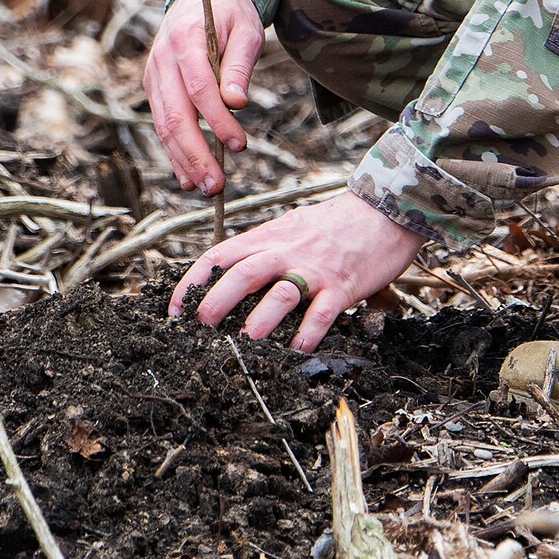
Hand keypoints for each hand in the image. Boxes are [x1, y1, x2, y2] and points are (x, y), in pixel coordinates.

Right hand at [144, 0, 264, 193]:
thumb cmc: (230, 14)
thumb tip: (237, 103)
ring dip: (183, 160)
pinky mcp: (155, 88)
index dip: (217, 120)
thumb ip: (240, 65)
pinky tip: (187, 175)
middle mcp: (162, 60)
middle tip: (217, 183)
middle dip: (196, 153)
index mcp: (185, 39)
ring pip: (164, 125)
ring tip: (205, 187)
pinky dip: (174, 152)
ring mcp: (154, 76)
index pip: (199, 88)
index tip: (239, 144)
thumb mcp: (246, 30)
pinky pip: (162, 124)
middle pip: (175, 114)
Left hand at [170, 189, 424, 350]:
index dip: (192, 283)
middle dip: (216, 302)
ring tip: (243, 344)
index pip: (221, 255)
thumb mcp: (292, 226)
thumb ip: (262, 249)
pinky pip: (323, 311)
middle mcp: (288, 250)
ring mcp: (316, 269)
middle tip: (199, 330)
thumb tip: (226, 279)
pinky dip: (308, 332)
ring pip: (281, 292)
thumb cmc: (335, 223)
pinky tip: (298, 350)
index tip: (173, 312)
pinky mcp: (344, 284)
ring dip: (259, 320)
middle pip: (244, 273)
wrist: (385, 208)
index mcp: (270, 236)